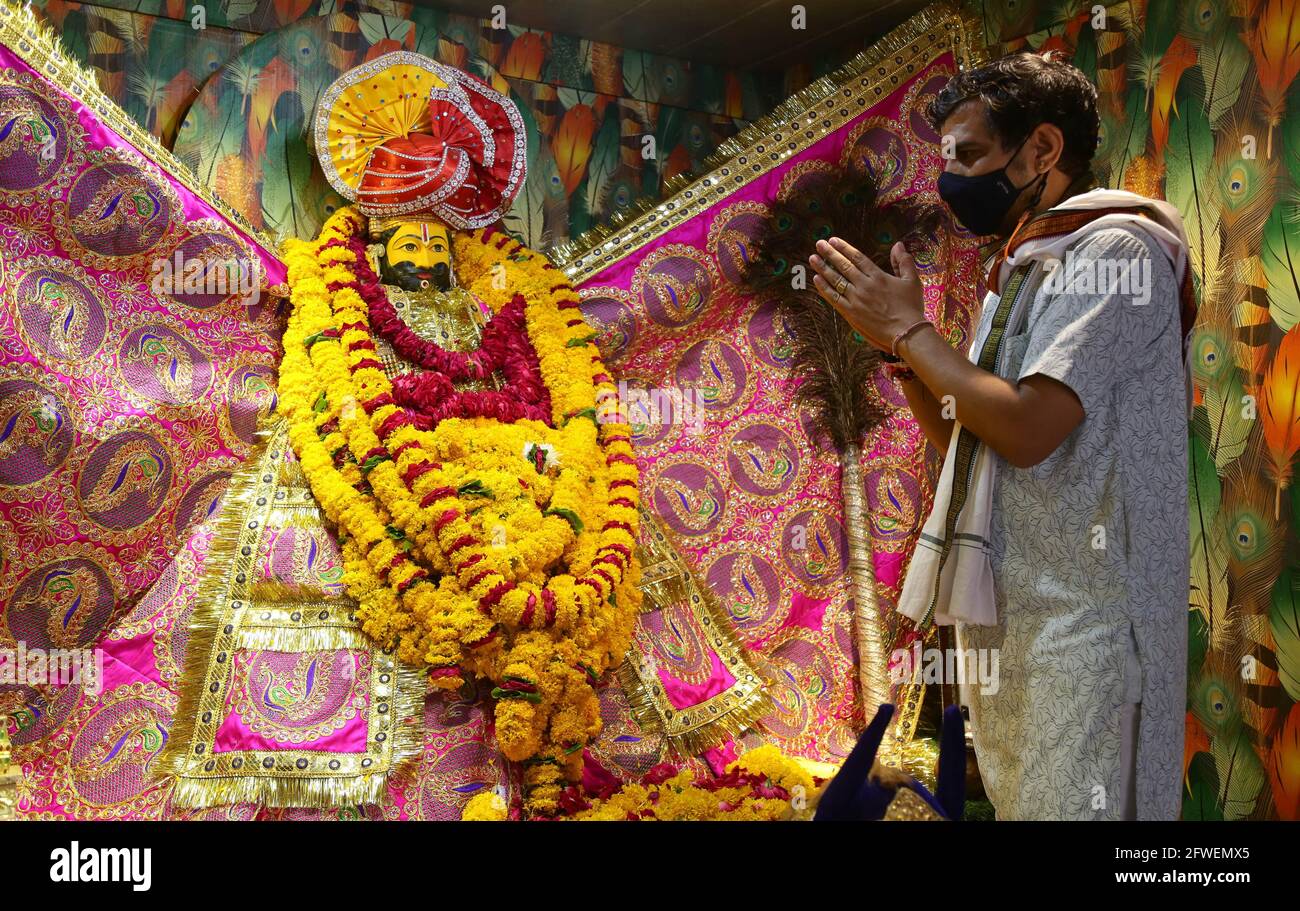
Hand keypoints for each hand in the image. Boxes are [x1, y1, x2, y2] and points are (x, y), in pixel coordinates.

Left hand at [809, 237, 924, 351]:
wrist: (906, 332)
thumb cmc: (911, 307)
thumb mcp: (912, 281)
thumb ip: (904, 261)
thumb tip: (898, 244)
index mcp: (878, 276)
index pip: (857, 258)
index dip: (844, 248)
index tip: (833, 240)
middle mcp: (864, 285)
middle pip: (844, 266)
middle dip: (830, 253)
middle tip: (819, 244)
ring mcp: (856, 300)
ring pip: (836, 280)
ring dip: (823, 268)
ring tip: (813, 258)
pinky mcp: (851, 313)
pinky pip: (834, 298)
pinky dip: (824, 288)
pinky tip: (816, 279)